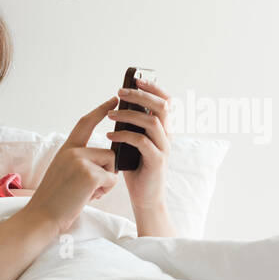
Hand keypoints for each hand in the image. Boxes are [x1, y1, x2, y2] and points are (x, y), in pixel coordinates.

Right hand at [25, 97, 118, 233]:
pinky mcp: (89, 174)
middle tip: (87, 188)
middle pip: (108, 153)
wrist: (42, 217)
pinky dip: (104, 191)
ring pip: (112, 165)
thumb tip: (107, 158)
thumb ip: (81, 161)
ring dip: (106, 182)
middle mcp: (72, 151)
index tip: (114, 99)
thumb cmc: (56, 200)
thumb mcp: (65, 173)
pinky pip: (112, 179)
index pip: (85, 123)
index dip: (101, 110)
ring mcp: (79, 161)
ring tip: (86, 192)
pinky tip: (87, 197)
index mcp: (66, 149)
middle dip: (106, 172)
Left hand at [107, 78, 172, 215]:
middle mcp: (167, 136)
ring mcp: (164, 148)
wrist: (146, 199)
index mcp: (163, 130)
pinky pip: (142, 141)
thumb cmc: (138, 170)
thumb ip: (133, 128)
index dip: (155, 88)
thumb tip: (117, 108)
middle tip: (120, 93)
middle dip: (141, 96)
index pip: (166, 102)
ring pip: (152, 122)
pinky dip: (125, 135)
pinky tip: (111, 135)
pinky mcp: (157, 161)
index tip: (138, 80)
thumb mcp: (135, 144)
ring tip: (111, 114)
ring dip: (129, 114)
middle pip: (161, 106)